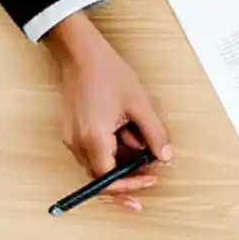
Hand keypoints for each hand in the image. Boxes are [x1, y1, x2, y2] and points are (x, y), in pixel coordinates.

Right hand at [46, 12, 171, 211]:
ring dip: (124, 158)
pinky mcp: (75, 130)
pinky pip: (96, 148)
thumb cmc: (107, 74)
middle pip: (103, 175)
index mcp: (93, 139)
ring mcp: (73, 136)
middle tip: (152, 170)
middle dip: (129, 174)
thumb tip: (165, 157)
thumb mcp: (140, 105)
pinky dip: (115, 147)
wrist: (81, 53)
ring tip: (140, 135)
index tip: (150, 179)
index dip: (129, 186)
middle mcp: (77, 142)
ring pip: (101, 162)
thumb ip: (154, 134)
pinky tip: (129, 129)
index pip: (107, 181)